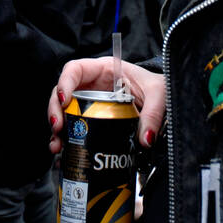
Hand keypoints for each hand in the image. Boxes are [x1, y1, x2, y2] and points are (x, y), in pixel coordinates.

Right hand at [48, 58, 165, 154]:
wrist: (166, 97)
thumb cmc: (157, 87)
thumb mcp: (159, 93)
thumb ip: (154, 113)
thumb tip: (144, 139)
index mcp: (104, 69)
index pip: (75, 69)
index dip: (64, 82)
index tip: (65, 101)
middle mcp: (92, 85)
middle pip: (63, 93)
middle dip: (56, 110)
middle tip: (58, 127)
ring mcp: (89, 103)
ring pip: (64, 113)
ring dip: (58, 130)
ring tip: (58, 145)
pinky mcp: (91, 120)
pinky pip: (73, 129)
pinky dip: (66, 141)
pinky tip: (64, 153)